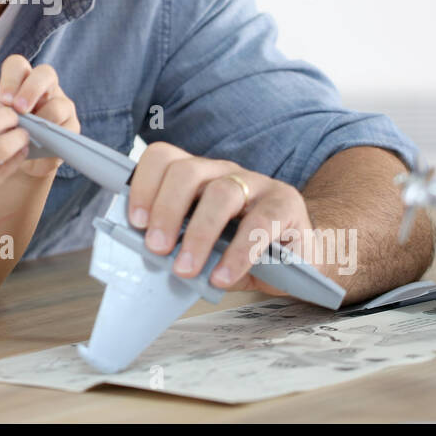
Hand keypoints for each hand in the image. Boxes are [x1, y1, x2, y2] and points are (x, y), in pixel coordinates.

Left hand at [0, 54, 79, 177]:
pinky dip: (52, 142)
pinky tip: (39, 153)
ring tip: (28, 136)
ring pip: (58, 106)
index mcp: (23, 81)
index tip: (3, 101)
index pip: (18, 66)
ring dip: (42, 121)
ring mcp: (62, 106)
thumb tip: (2, 115)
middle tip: (19, 110)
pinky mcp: (72, 127)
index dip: (11, 79)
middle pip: (45, 73)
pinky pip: (66, 131)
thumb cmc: (4, 136)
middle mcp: (46, 88)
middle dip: (32, 90)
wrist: (17, 161)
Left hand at [127, 142, 316, 295]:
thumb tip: (149, 260)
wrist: (300, 261)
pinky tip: (223, 276)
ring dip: (198, 234)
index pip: (164, 158)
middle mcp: (225, 172)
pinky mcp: (286, 205)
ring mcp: (258, 184)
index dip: (144, 185)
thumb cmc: (242, 253)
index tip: (135, 221)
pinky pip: (260, 224)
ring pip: (222, 194)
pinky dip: (237, 254)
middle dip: (166, 209)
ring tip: (185, 268)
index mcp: (198, 175)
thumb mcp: (204, 250)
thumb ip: (179, 248)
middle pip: (188, 171)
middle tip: (155, 248)